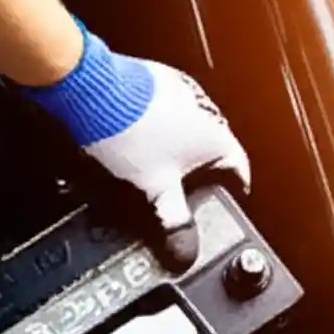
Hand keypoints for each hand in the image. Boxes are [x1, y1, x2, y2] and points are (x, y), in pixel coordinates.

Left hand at [25, 25, 250, 268]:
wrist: (93, 91)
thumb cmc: (129, 131)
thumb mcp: (155, 188)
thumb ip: (174, 221)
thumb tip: (185, 250)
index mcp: (216, 137)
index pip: (239, 169)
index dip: (234, 190)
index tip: (229, 201)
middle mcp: (205, 111)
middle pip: (211, 152)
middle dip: (198, 175)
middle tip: (184, 195)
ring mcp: (180, 93)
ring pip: (186, 132)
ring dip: (175, 151)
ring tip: (153, 171)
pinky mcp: (155, 84)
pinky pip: (163, 115)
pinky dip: (155, 132)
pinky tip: (135, 144)